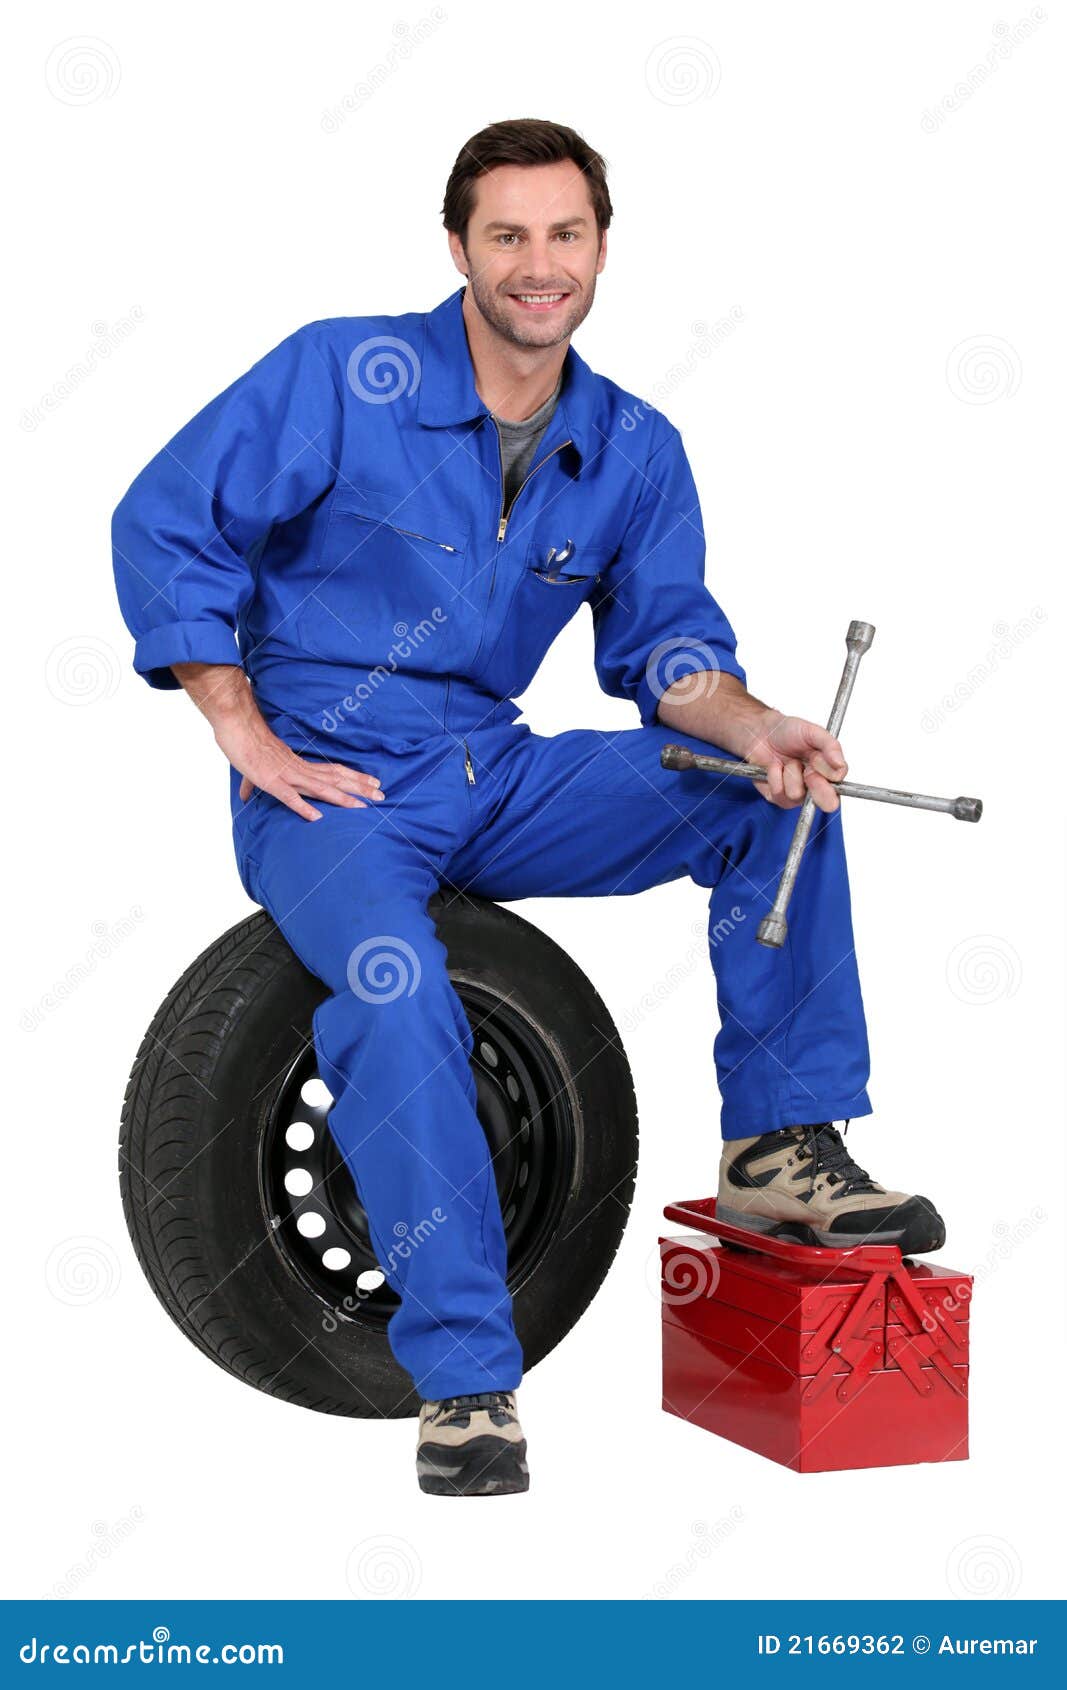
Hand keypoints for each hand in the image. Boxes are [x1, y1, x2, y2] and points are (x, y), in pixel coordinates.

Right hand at [219, 715, 384, 822]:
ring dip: (342, 798)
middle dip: (359, 788)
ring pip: (320, 788)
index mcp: (298, 764)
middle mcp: (298, 769)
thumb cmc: (245, 743)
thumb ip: (252, 783)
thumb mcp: (252, 767)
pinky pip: (289, 797)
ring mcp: (286, 775)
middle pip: (335, 779)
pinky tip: (317, 818)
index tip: (373, 782)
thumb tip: (244, 796)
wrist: (235, 725)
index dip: (354, 777)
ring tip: (362, 807)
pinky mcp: (270, 781)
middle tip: (382, 795)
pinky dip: (303, 807)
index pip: (333, 771)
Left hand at [738, 709, 847, 812]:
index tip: (817, 765)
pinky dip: (774, 776)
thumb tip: (841, 765)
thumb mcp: (812, 732)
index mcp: (828, 772)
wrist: (761, 732)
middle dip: (815, 785)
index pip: (838, 789)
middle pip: (826, 803)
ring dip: (790, 774)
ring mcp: (796, 793)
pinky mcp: (777, 796)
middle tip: (807, 769)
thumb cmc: (787, 731)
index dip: (829, 781)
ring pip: (797, 795)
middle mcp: (814, 785)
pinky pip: (778, 793)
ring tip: (786, 761)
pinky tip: (774, 767)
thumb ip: (830, 746)